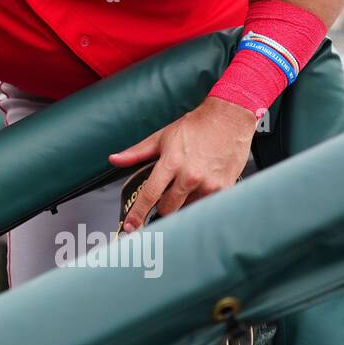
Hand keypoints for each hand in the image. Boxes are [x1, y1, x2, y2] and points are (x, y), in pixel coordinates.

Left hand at [109, 96, 257, 232]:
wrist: (229, 118)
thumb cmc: (195, 126)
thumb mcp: (162, 137)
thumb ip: (136, 152)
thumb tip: (114, 159)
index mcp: (171, 163)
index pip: (149, 195)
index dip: (137, 213)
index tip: (130, 226)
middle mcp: (190, 176)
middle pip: (168, 208)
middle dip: (162, 206)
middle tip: (166, 194)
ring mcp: (209, 184)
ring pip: (188, 209)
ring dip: (183, 203)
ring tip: (187, 184)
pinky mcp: (225, 188)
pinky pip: (206, 206)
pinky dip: (200, 201)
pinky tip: (202, 186)